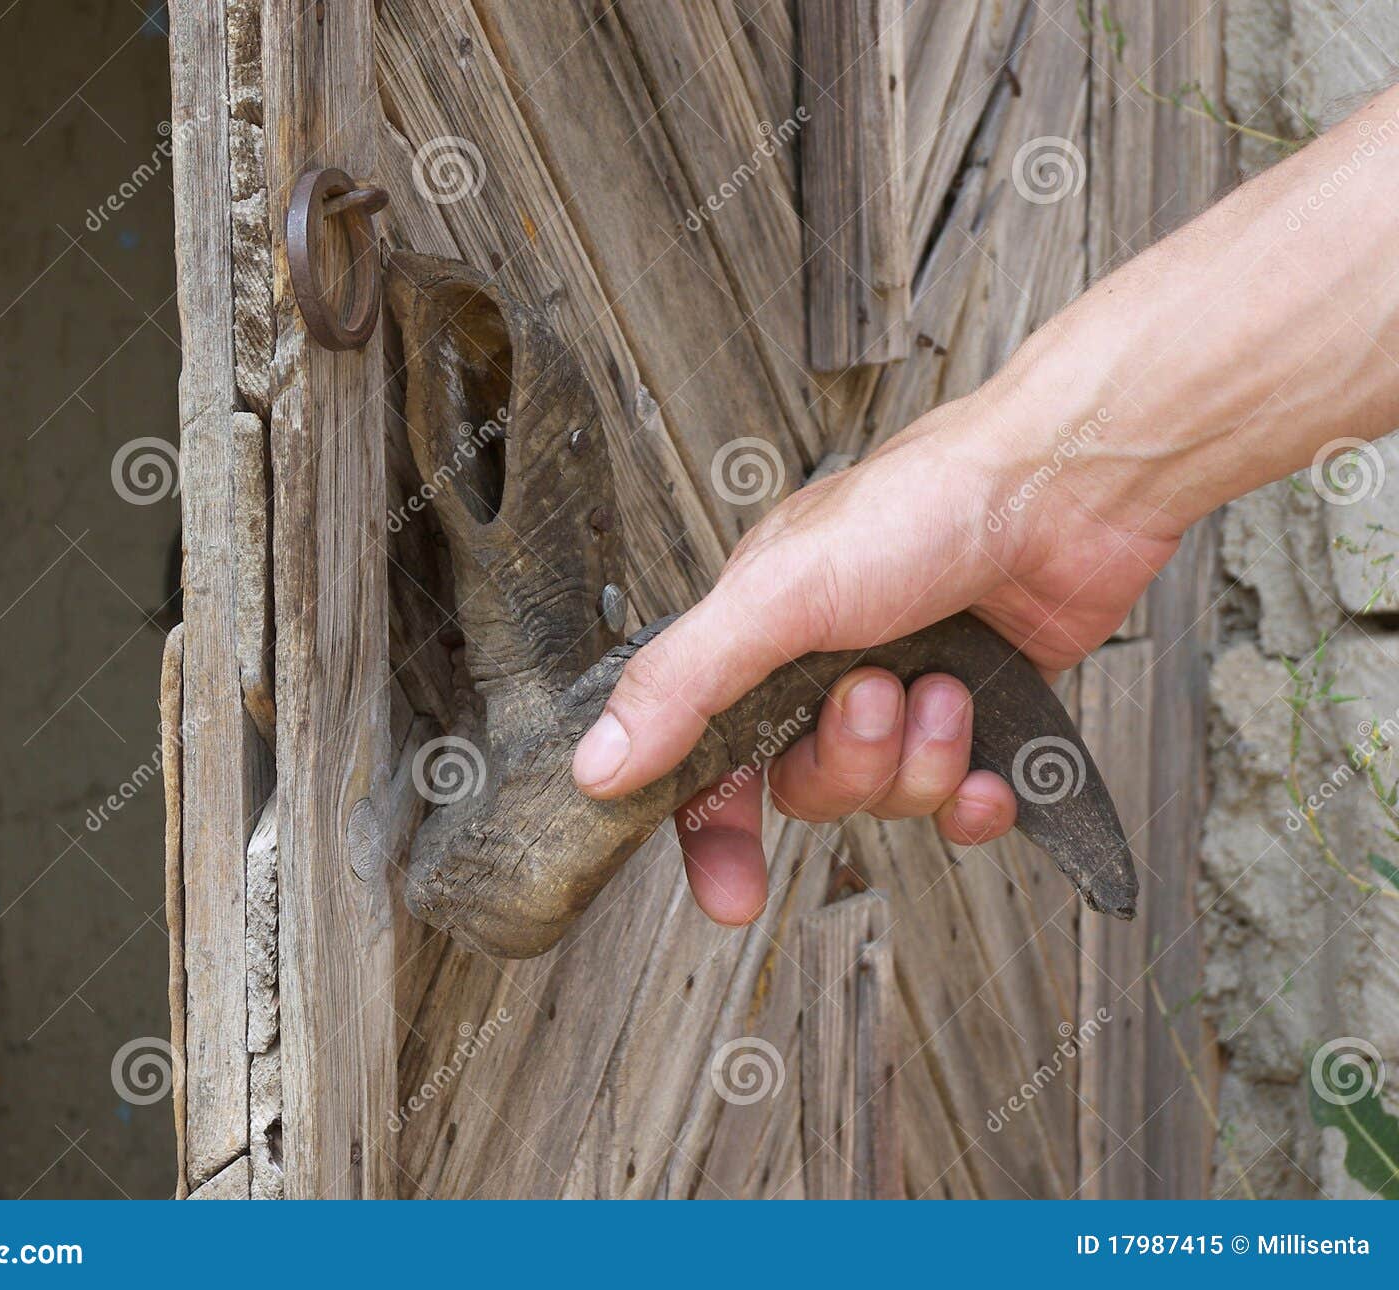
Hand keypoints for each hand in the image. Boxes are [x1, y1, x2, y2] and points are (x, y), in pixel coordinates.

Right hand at [570, 392, 1182, 925]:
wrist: (1068, 488)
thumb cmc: (923, 507)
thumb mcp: (776, 595)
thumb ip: (684, 684)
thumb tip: (599, 765)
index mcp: (760, 641)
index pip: (708, 758)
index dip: (715, 831)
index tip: (732, 894)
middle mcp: (827, 671)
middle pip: (808, 790)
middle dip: (850, 761)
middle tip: (876, 695)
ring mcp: (906, 694)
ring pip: (889, 798)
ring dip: (923, 756)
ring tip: (946, 685)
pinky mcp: (981, 714)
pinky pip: (961, 805)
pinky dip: (977, 796)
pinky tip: (991, 767)